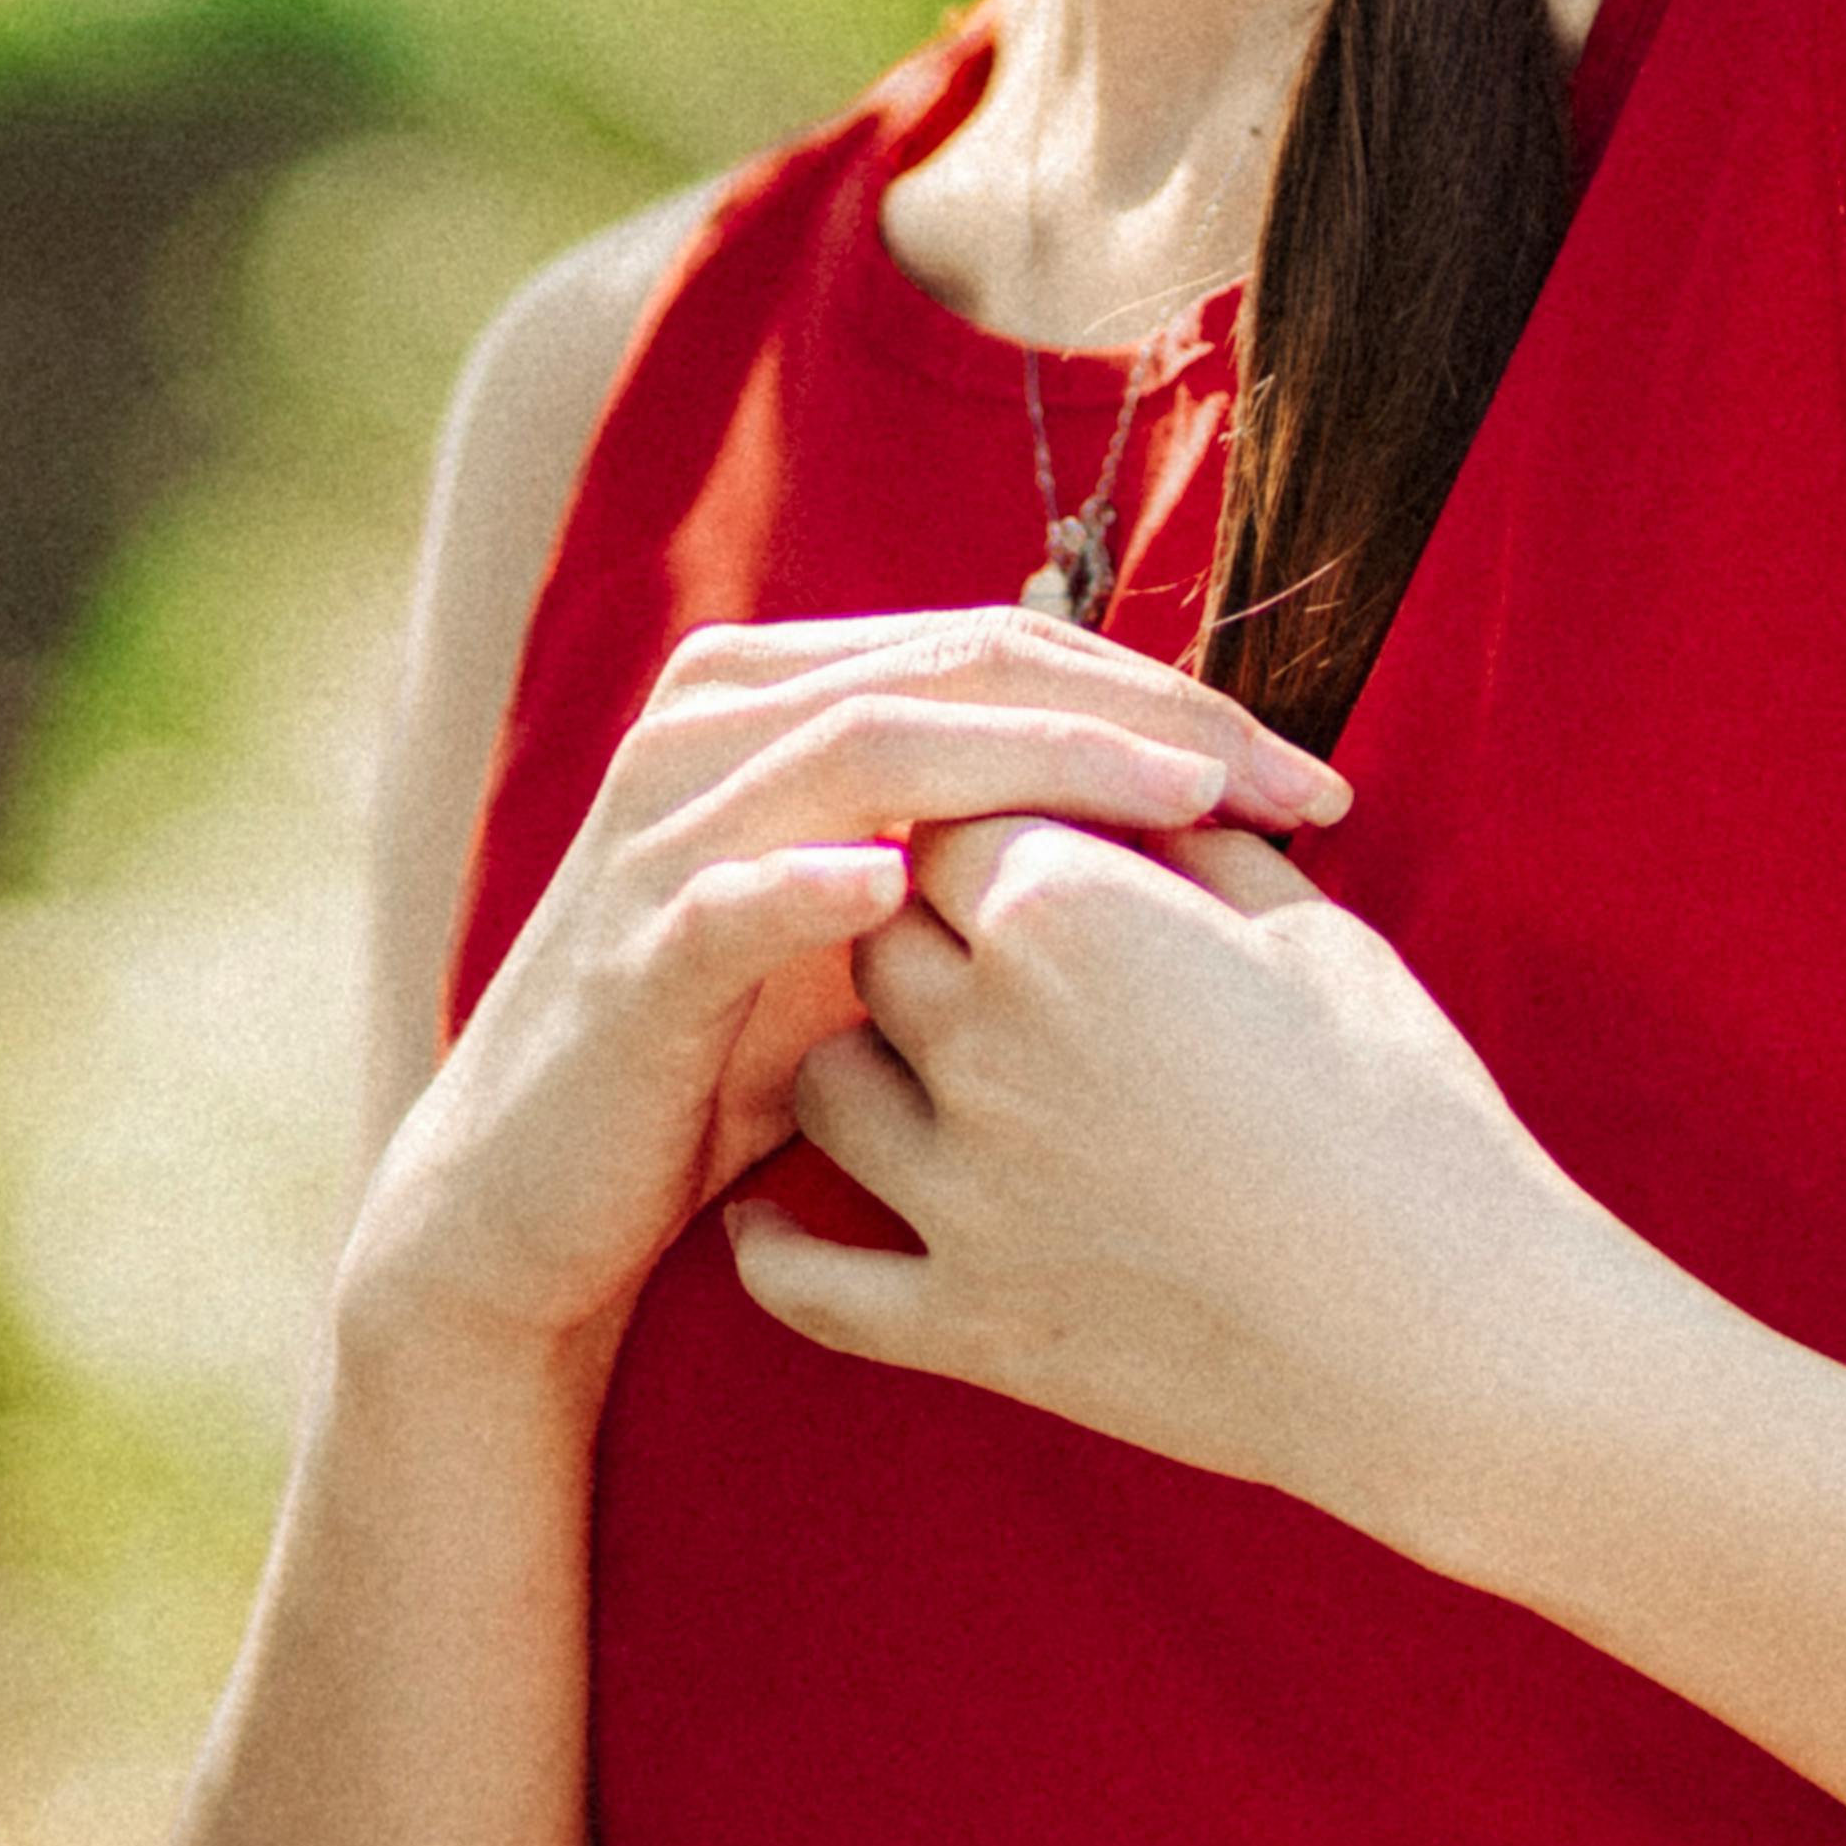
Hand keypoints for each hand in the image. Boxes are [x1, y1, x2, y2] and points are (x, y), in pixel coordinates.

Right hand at [340, 622, 1349, 1375]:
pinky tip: (922, 889)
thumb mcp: (873, 930)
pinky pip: (734, 895)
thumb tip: (1193, 808)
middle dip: (1147, 719)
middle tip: (1295, 783)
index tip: (1311, 776)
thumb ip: (982, 844)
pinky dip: (825, 880)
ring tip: (1182, 809)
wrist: (534, 1197)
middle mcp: (718, 726)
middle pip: (965, 667)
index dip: (1169, 697)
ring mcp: (665, 830)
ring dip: (1040, 768)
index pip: (1010, 647)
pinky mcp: (630, 952)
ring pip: (870, 745)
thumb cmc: (729, 1058)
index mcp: (786, 696)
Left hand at [722, 813, 1632, 1529]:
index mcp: (1065, 913)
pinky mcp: (964, 1323)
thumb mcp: (1316, 936)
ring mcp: (959, 1190)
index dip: (990, 826)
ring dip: (862, 1062)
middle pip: (873, 936)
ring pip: (825, 1082)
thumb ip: (1192, 849)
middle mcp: (981, 1037)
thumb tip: (1130, 801)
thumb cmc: (1410, 1117)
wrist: (1455, 1339)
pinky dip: (776, 1245)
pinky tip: (770, 1212)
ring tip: (919, 1070)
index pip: (949, 818)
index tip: (1026, 843)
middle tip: (988, 955)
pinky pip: (805, 1278)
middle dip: (920, 931)